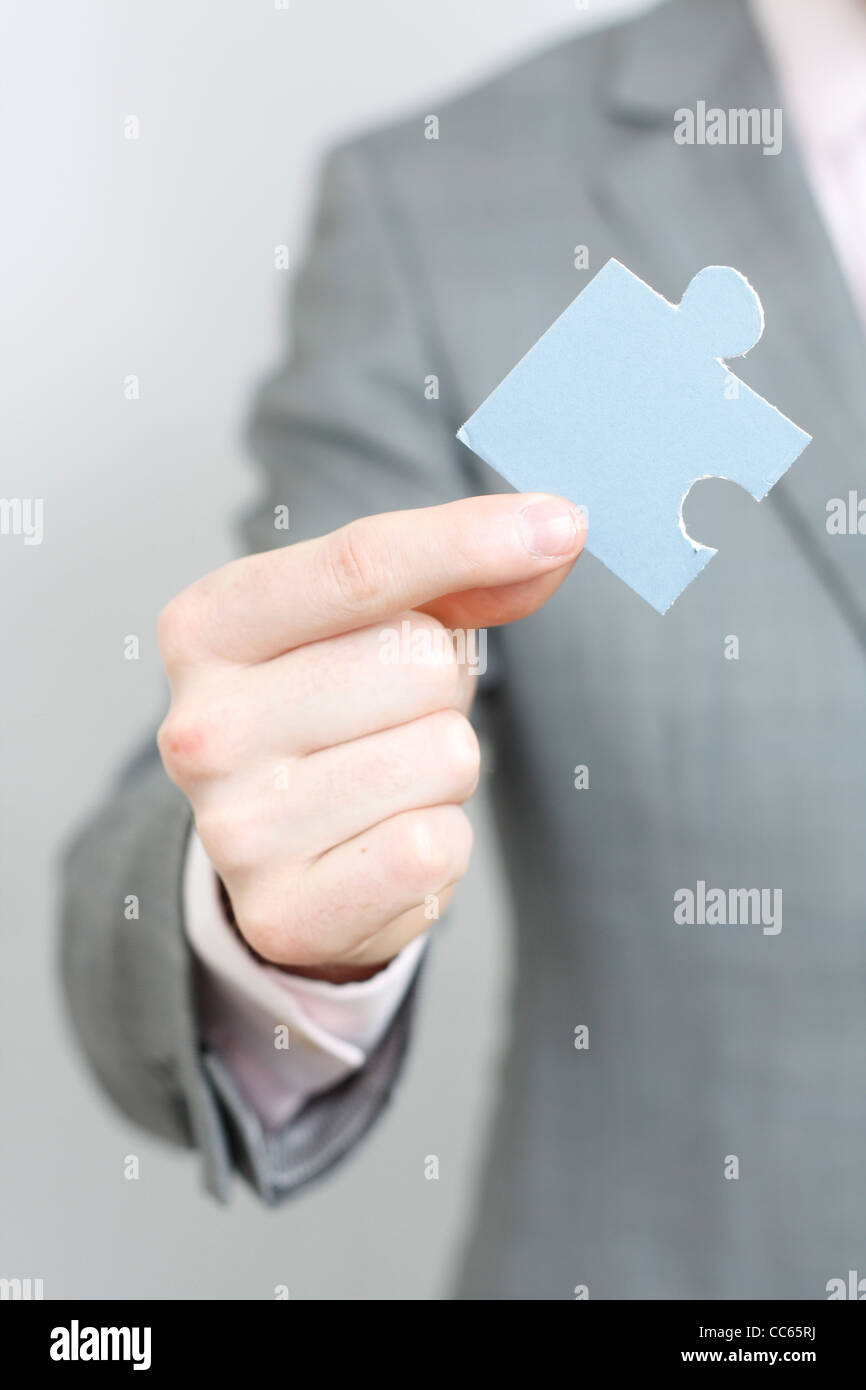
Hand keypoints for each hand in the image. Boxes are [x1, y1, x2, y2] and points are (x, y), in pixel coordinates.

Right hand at [157, 494, 583, 980]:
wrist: (278, 850)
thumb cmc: (332, 709)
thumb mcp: (374, 620)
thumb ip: (460, 571)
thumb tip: (554, 534)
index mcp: (207, 627)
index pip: (359, 566)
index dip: (470, 541)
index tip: (561, 525)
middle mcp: (200, 726)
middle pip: (418, 662)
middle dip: (441, 684)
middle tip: (388, 715)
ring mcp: (235, 828)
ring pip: (443, 755)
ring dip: (443, 768)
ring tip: (382, 780)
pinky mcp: (284, 912)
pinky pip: (434, 848)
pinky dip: (439, 842)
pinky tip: (383, 843)